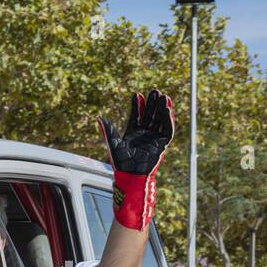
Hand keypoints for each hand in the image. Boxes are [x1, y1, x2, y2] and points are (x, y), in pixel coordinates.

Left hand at [99, 88, 174, 230]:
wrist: (130, 175)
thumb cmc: (120, 162)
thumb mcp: (113, 143)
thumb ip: (108, 130)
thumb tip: (99, 118)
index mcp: (132, 133)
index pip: (136, 116)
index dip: (137, 105)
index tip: (137, 95)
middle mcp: (144, 134)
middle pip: (150, 115)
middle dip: (152, 103)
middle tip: (154, 91)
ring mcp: (153, 138)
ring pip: (159, 120)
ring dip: (162, 109)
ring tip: (163, 96)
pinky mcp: (161, 144)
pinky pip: (167, 129)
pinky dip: (168, 120)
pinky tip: (167, 109)